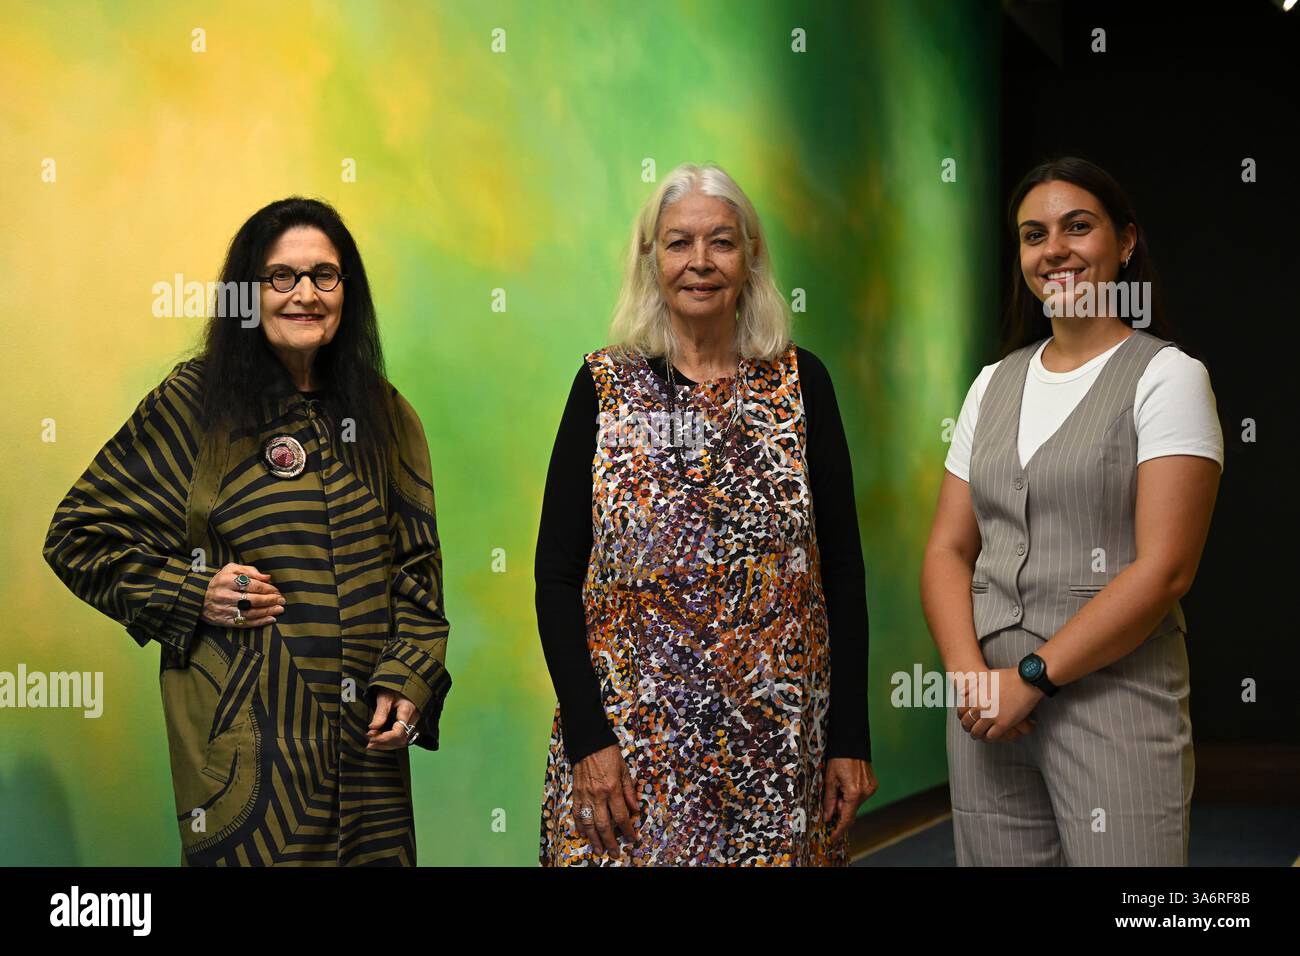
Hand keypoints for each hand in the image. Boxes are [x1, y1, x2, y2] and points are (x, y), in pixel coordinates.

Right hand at [201, 563, 283, 626]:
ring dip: (268, 612)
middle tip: (282, 600)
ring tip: (279, 610)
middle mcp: (224, 596)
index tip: (277, 590)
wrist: (196, 597)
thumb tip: (267, 577)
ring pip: (250, 612)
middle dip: (270, 600)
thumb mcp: (230, 569)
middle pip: (252, 600)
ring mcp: (224, 610)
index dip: (267, 588)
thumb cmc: (218, 581)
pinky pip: (244, 623)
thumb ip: (249, 570)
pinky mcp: (223, 621)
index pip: (252, 585)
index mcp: (226, 580)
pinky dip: (259, 622)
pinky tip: (271, 619)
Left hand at [367, 689, 421, 749]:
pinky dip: (391, 742)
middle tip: (369, 742)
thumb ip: (380, 713)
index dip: (384, 737)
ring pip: (403, 741)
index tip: (370, 735)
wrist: (404, 682)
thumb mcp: (384, 697)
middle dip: (384, 743)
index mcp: (408, 710)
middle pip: (401, 739)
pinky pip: (403, 738)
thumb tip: (372, 728)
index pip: (398, 732)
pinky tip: (380, 742)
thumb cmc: (394, 687)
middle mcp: (413, 718)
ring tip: (371, 744)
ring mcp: (414, 722)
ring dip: (387, 745)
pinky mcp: (410, 724)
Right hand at [571, 744, 639, 858]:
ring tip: (598, 850)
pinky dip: (579, 826)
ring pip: (588, 823)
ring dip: (594, 839)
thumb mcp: (624, 770)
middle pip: (604, 825)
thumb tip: (635, 809)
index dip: (627, 830)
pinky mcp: (576, 793)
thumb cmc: (608, 754)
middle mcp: (598, 795)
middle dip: (610, 841)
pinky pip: (576, 813)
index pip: (621, 816)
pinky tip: (583, 834)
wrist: (588, 743)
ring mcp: (585, 795)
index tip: (632, 838)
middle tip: (614, 853)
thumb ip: (629, 791)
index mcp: (612, 789)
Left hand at [822, 758, 877, 841]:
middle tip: (830, 799)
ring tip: (838, 784)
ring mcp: (871, 789)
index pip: (846, 819)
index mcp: (854, 793)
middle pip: (850, 811)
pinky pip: (860, 796)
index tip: (832, 838)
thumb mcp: (829, 779)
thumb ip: (829, 800)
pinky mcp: (873, 785)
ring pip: (855, 804)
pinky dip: (851, 795)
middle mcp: (866, 793)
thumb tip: (827, 818)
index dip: (838, 830)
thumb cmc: (839, 759)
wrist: (852, 743)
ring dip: (845, 801)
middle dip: (839, 809)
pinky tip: (846, 783)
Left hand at [959, 667, 1041, 741]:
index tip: (966, 718)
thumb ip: (974, 686)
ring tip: (979, 735)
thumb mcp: (985, 677)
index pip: (961, 711)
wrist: (1026, 680)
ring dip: (977, 734)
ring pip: (977, 732)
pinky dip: (988, 738)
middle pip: (967, 723)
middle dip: (968, 727)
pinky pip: (990, 736)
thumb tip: (964, 691)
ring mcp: (991, 716)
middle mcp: (980, 707)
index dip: (962, 716)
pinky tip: (990, 736)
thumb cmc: (1007, 677)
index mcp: (974, 695)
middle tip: (970, 729)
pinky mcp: (1003, 723)